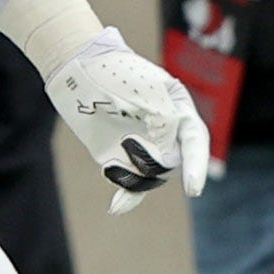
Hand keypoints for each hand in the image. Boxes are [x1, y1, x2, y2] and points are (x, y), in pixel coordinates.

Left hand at [45, 27, 207, 215]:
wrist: (78, 66)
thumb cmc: (116, 71)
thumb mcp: (148, 89)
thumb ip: (164, 120)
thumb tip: (169, 157)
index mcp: (179, 109)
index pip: (195, 141)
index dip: (196, 165)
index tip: (193, 189)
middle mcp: (164, 131)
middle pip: (171, 161)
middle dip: (154, 163)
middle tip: (129, 144)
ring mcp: (140, 144)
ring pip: (150, 174)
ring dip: (137, 178)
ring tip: (113, 165)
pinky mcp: (118, 155)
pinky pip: (128, 180)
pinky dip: (126, 195)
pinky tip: (116, 207)